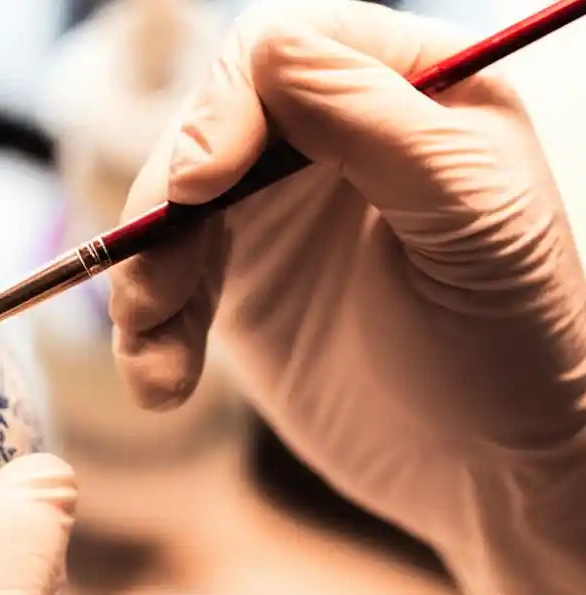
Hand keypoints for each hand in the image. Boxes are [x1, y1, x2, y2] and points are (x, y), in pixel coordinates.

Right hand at [111, 0, 585, 594]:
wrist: (493, 474)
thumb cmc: (518, 343)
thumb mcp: (469, 218)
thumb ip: (376, 124)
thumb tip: (269, 50)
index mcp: (408, 91)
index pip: (283, 52)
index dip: (223, 104)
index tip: (200, 185)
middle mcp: (332, 137)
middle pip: (205, 124)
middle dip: (167, 200)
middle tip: (158, 279)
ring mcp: (276, 209)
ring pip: (169, 205)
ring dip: (146, 272)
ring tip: (153, 337)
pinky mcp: (238, 280)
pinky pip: (164, 279)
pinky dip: (149, 329)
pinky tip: (162, 381)